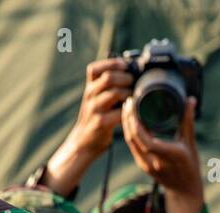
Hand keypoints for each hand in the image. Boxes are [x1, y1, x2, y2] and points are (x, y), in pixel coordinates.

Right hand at [42, 58, 132, 194]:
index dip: (112, 63)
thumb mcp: (97, 98)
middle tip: (134, 83)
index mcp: (89, 87)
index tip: (126, 66)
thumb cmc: (96, 118)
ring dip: (129, 94)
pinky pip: (119, 113)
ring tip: (135, 98)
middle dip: (125, 78)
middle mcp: (90, 96)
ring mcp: (95, 109)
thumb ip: (108, 86)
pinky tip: (135, 111)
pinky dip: (130, 110)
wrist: (84, 142)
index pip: (95, 68)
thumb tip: (132, 72)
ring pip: (115, 93)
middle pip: (108, 77)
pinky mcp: (101, 123)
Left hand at [122, 95, 203, 212]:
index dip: (136, 122)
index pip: (146, 139)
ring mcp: (147, 165)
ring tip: (128, 109)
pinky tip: (131, 122)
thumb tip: (190, 100)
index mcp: (169, 155)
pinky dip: (130, 133)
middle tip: (129, 102)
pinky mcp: (143, 166)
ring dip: (126, 125)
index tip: (135, 105)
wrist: (184, 191)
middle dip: (128, 118)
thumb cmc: (190, 166)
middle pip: (134, 138)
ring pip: (130, 142)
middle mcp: (155, 162)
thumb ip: (188, 121)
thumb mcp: (190, 144)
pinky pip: (133, 147)